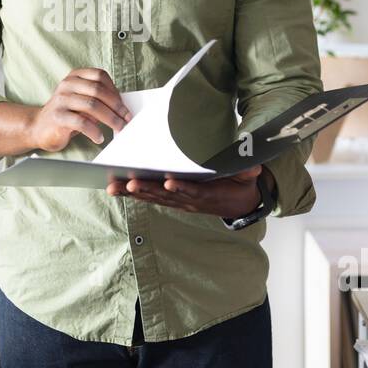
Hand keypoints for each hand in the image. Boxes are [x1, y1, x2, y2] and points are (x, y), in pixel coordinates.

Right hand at [28, 68, 132, 151]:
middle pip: (98, 91)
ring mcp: (61, 99)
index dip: (115, 91)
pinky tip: (99, 137)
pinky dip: (94, 131)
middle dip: (117, 107)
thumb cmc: (66, 115)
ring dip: (110, 119)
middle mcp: (67, 84)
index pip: (100, 76)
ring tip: (118, 129)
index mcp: (75, 76)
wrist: (38, 128)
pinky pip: (81, 122)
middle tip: (126, 120)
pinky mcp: (57, 116)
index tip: (125, 107)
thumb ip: (98, 100)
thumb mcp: (82, 102)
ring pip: (92, 105)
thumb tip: (122, 109)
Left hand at [107, 165, 264, 217]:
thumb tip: (253, 164)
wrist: (239, 204)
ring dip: (134, 193)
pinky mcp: (173, 201)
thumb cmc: (240, 185)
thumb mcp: (249, 177)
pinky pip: (151, 198)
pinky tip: (117, 189)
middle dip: (148, 190)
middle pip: (167, 195)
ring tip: (114, 187)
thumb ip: (248, 171)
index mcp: (210, 193)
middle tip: (131, 184)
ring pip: (154, 197)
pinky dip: (134, 194)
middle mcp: (191, 200)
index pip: (194, 191)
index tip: (169, 183)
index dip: (182, 188)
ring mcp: (180, 202)